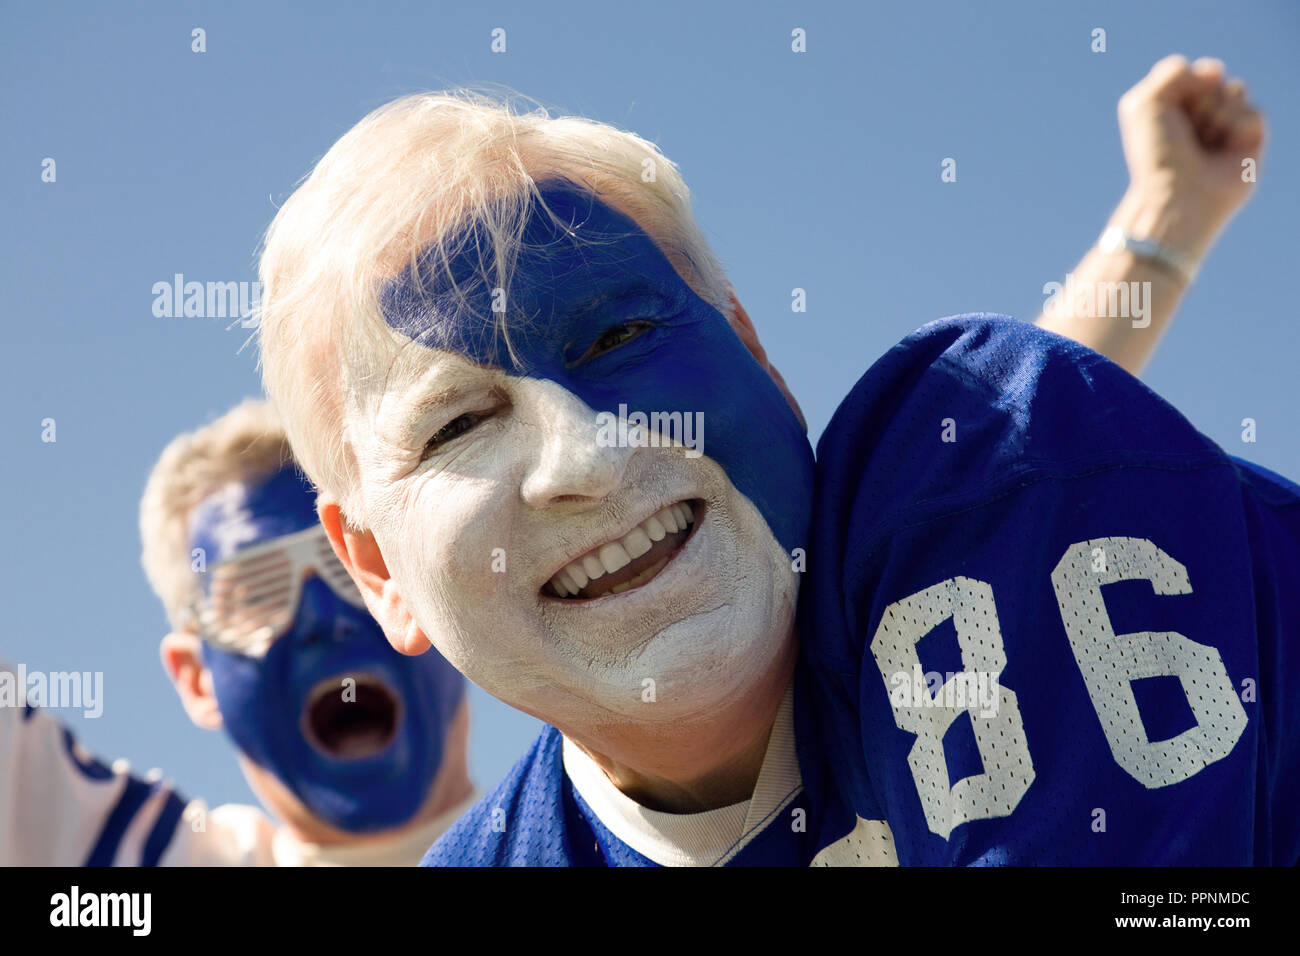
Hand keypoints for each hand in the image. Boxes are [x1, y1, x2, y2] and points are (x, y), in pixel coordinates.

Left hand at [1118, 55, 1266, 239]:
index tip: (1171, 108)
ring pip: (1236, 89)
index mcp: (1171, 107)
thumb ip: (1173, 70)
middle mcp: (1198, 115)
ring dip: (1217, 111)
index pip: (1189, 70)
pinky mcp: (1250, 142)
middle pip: (1214, 74)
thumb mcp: (1146, 102)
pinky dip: (1237, 125)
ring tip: (1204, 142)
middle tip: (1186, 129)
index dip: (1184, 83)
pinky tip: (1225, 147)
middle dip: (1199, 97)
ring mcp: (1225, 127)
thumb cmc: (1157, 152)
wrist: (1178, 192)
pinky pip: (1254, 111)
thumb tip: (1214, 73)